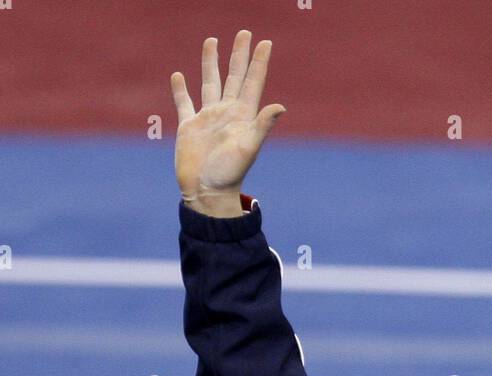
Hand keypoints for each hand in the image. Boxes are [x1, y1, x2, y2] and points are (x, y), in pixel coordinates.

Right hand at [170, 29, 285, 206]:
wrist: (207, 193)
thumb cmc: (229, 175)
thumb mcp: (248, 148)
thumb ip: (262, 126)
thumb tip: (280, 106)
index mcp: (243, 116)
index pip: (252, 82)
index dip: (259, 62)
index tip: (265, 42)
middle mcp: (227, 113)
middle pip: (234, 77)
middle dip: (239, 55)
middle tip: (244, 33)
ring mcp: (208, 119)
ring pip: (210, 83)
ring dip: (212, 63)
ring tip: (212, 41)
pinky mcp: (189, 127)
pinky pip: (184, 103)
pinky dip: (180, 90)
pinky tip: (178, 76)